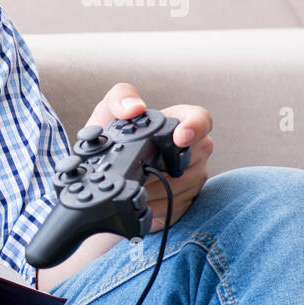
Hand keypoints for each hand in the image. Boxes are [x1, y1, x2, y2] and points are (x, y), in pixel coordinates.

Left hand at [86, 82, 213, 233]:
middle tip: (138, 169)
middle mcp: (191, 149)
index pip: (200, 119)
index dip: (195, 127)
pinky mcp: (185, 201)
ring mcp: (192, 175)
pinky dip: (155, 205)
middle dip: (162, 165)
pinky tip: (142, 199)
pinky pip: (177, 206)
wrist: (103, 181)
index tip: (179, 137)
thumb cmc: (109, 145)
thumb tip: (134, 107)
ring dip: (154, 188)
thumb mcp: (107, 115)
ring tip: (135, 184)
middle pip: (194, 156)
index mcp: (176, 123)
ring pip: (184, 184)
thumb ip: (119, 98)